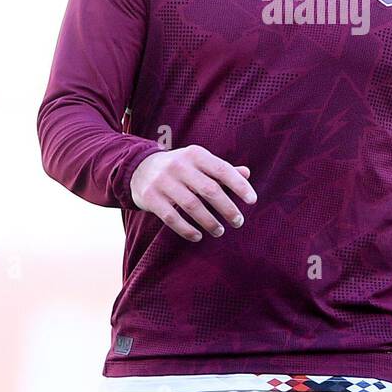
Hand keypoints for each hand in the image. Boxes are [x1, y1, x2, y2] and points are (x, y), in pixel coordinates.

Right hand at [130, 145, 256, 241]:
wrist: (139, 168)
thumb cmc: (179, 168)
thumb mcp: (199, 162)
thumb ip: (221, 170)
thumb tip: (247, 173)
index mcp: (195, 154)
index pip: (222, 169)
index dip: (239, 185)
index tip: (252, 200)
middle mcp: (179, 165)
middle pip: (209, 190)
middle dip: (227, 208)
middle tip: (238, 222)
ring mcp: (163, 181)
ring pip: (192, 206)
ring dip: (209, 222)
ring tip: (220, 231)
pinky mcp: (150, 198)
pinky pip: (172, 218)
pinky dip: (187, 229)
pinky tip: (198, 236)